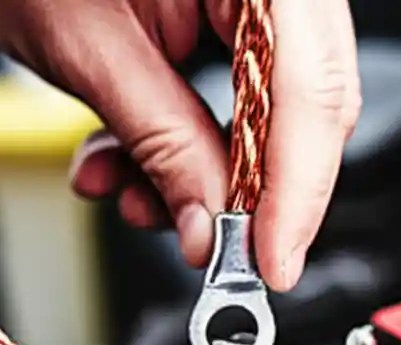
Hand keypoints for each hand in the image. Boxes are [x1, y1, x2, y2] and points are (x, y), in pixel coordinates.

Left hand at [0, 0, 360, 290]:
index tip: (273, 262)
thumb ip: (161, 142)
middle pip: (311, 103)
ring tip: (134, 196)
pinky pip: (240, 92)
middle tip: (211, 248)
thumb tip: (210, 231)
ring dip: (205, 172)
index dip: (297, 191)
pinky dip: (186, 139)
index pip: (311, 89)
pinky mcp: (237, 11)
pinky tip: (129, 161)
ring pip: (276, 109)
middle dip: (251, 192)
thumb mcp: (89, 48)